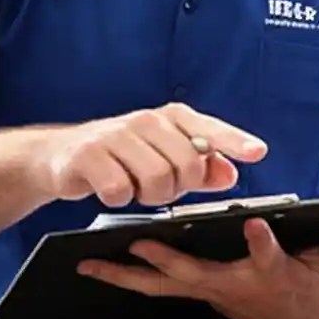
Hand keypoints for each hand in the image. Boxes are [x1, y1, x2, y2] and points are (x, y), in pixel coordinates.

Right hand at [34, 102, 267, 206]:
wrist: (59, 156)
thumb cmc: (120, 157)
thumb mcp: (163, 159)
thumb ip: (200, 168)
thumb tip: (231, 173)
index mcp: (169, 118)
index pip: (208, 129)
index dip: (234, 141)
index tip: (258, 153)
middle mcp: (146, 121)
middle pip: (187, 165)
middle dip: (177, 188)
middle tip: (157, 187)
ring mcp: (116, 135)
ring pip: (157, 180)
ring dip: (148, 196)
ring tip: (134, 187)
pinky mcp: (89, 154)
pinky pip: (120, 191)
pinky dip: (119, 199)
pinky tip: (109, 189)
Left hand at [77, 214, 318, 318]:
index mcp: (272, 277)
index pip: (268, 259)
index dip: (264, 245)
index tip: (259, 226)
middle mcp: (234, 287)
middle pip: (193, 277)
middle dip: (164, 262)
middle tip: (136, 246)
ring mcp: (211, 292)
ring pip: (162, 286)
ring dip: (125, 276)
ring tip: (88, 263)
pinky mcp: (198, 292)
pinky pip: (157, 287)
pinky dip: (129, 277)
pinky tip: (100, 267)